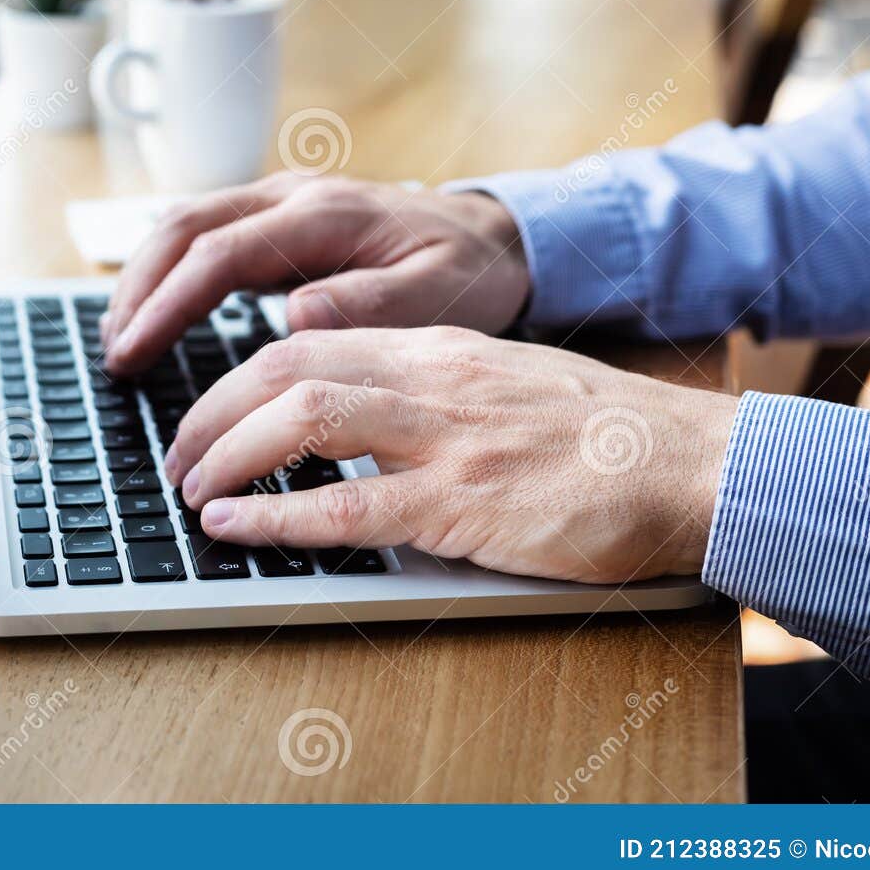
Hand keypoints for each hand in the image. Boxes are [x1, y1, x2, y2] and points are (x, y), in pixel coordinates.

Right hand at [101, 173, 529, 373]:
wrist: (494, 234)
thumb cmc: (467, 271)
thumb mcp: (437, 296)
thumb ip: (369, 304)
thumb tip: (296, 316)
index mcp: (323, 215)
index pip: (219, 252)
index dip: (168, 302)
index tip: (134, 348)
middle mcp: (290, 196)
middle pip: (183, 227)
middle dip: (137, 289)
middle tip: (112, 352)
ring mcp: (279, 201)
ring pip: (183, 224)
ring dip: (143, 277)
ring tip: (118, 337)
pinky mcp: (277, 218)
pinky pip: (204, 234)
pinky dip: (167, 270)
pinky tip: (152, 311)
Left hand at [161, 327, 737, 583]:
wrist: (692, 463)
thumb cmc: (603, 436)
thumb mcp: (503, 384)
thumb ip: (429, 390)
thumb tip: (355, 417)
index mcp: (437, 350)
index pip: (308, 341)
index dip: (238, 377)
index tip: (207, 412)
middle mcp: (430, 380)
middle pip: (284, 368)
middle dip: (211, 411)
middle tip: (177, 454)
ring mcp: (446, 439)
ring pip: (302, 421)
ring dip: (226, 454)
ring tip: (190, 489)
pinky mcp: (466, 505)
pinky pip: (348, 508)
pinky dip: (275, 517)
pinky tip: (234, 528)